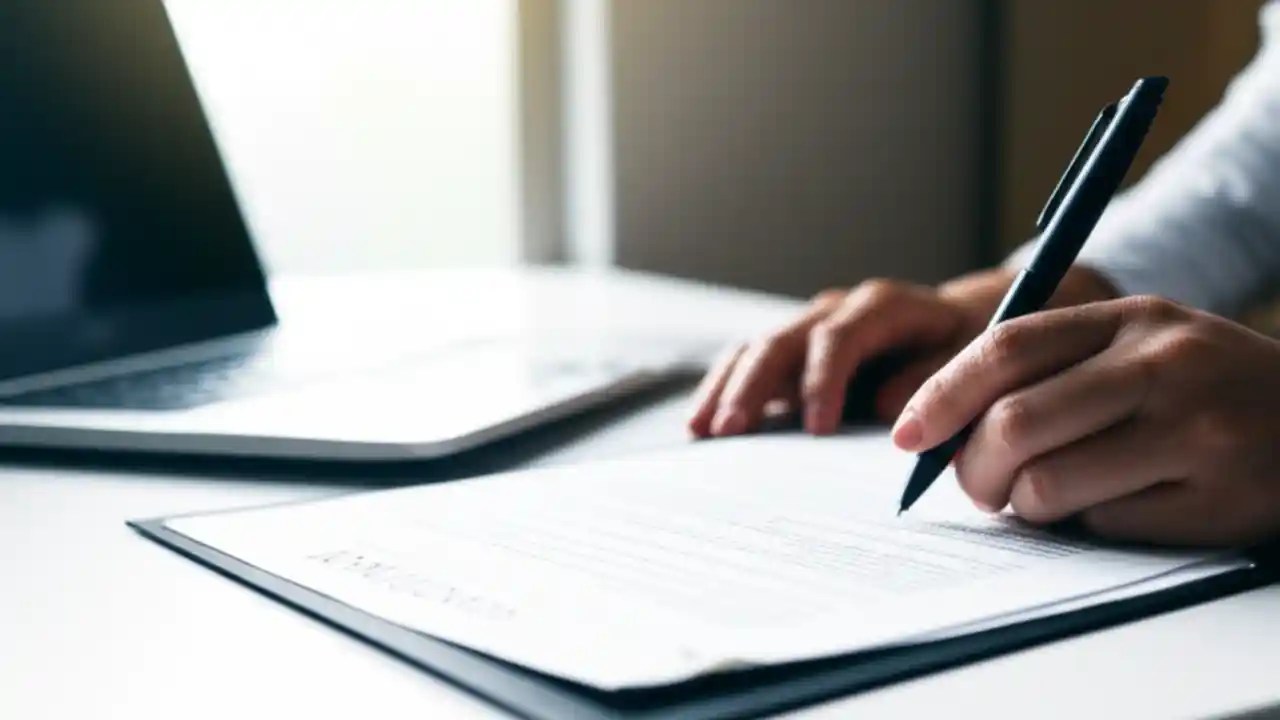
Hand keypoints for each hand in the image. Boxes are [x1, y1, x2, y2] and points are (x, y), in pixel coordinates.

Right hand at [688, 266, 1115, 437]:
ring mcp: (811, 332)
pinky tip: (702, 425)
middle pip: (785, 340)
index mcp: (886, 308)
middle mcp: (839, 312)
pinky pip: (751, 366)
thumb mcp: (974, 358)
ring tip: (702, 430)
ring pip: (757, 349)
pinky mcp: (796, 357)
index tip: (816, 428)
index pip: (841, 336)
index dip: (823, 379)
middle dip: (754, 385)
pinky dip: (725, 391)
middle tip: (731, 429)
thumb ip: (937, 378)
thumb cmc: (975, 348)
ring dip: (727, 388)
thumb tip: (888, 408)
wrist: (970, 327)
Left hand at [893, 295, 1279, 546]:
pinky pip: (1104, 525)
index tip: (906, 435)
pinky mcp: (1216, 499)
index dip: (941, 395)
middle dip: (973, 468)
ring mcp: (1194, 431)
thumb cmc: (1201, 388)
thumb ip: (1049, 370)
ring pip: (1048, 484)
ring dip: (1029, 503)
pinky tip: (1126, 503)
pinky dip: (1092, 523)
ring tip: (1056, 492)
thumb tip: (940, 429)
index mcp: (1129, 318)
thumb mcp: (1136, 347)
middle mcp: (1162, 365)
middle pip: (1014, 423)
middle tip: (979, 486)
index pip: (1006, 349)